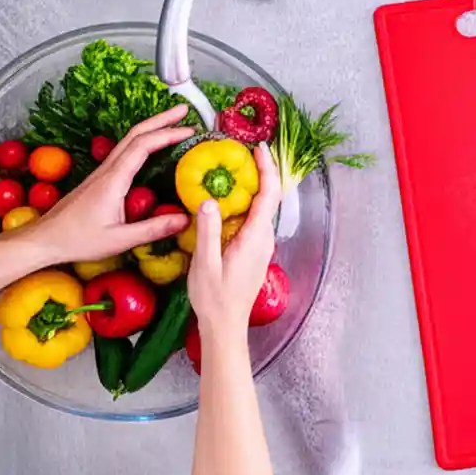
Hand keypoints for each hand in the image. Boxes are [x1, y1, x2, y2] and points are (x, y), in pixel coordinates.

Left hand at [24, 105, 193, 265]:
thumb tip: (186, 219)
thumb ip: (153, 229)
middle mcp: (107, 170)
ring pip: (129, 141)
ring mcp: (102, 172)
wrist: (45, 239)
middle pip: (135, 134)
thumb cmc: (78, 240)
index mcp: (113, 180)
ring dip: (152, 128)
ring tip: (174, 123)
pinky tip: (154, 148)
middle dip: (161, 120)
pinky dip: (144, 142)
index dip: (167, 135)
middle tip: (184, 110)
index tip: (190, 131)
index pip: (142, 146)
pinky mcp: (101, 179)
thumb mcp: (119, 239)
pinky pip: (125, 152)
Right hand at [188, 143, 281, 341]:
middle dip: (262, 172)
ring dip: (255, 186)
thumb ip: (208, 231)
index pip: (268, 196)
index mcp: (255, 238)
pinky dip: (248, 202)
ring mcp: (261, 245)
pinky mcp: (255, 250)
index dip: (266, 169)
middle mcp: (264, 238)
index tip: (259, 148)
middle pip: (269, 198)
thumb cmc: (214, 298)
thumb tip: (209, 200)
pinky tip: (232, 199)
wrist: (226, 325)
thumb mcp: (205, 263)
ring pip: (263, 208)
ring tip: (238, 168)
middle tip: (245, 152)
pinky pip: (255, 219)